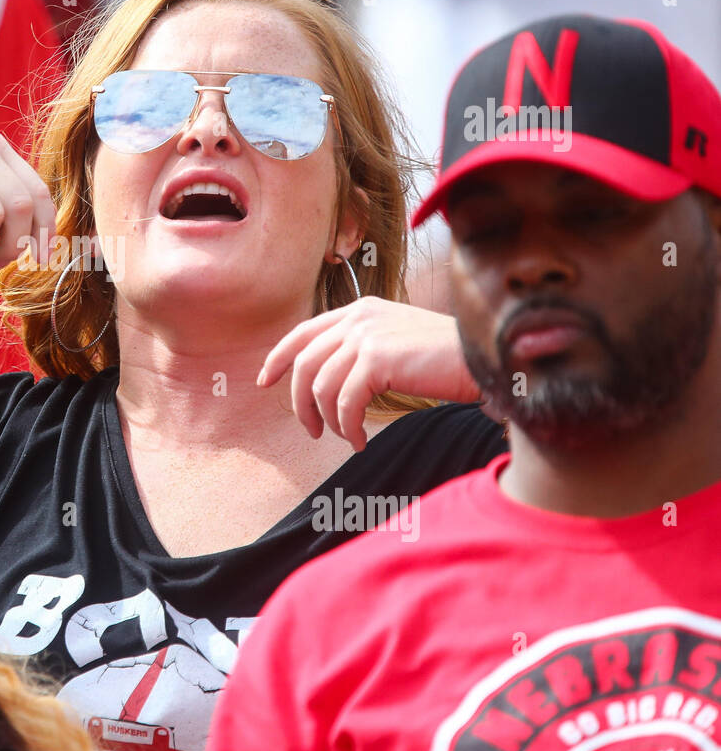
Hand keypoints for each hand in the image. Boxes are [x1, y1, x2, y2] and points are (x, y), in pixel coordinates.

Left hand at [258, 297, 481, 450]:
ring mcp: (366, 335)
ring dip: (327, 420)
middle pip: (304, 363)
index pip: (303, 332)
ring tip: (344, 438)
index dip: (278, 357)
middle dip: (301, 402)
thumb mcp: (397, 342)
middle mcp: (358, 317)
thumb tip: (329, 379)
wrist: (485, 356)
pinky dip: (347, 428)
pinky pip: (344, 404)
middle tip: (312, 430)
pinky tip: (359, 440)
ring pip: (321, 387)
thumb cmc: (447, 357)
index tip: (265, 380)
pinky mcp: (377, 359)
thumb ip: (363, 349)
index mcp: (359, 310)